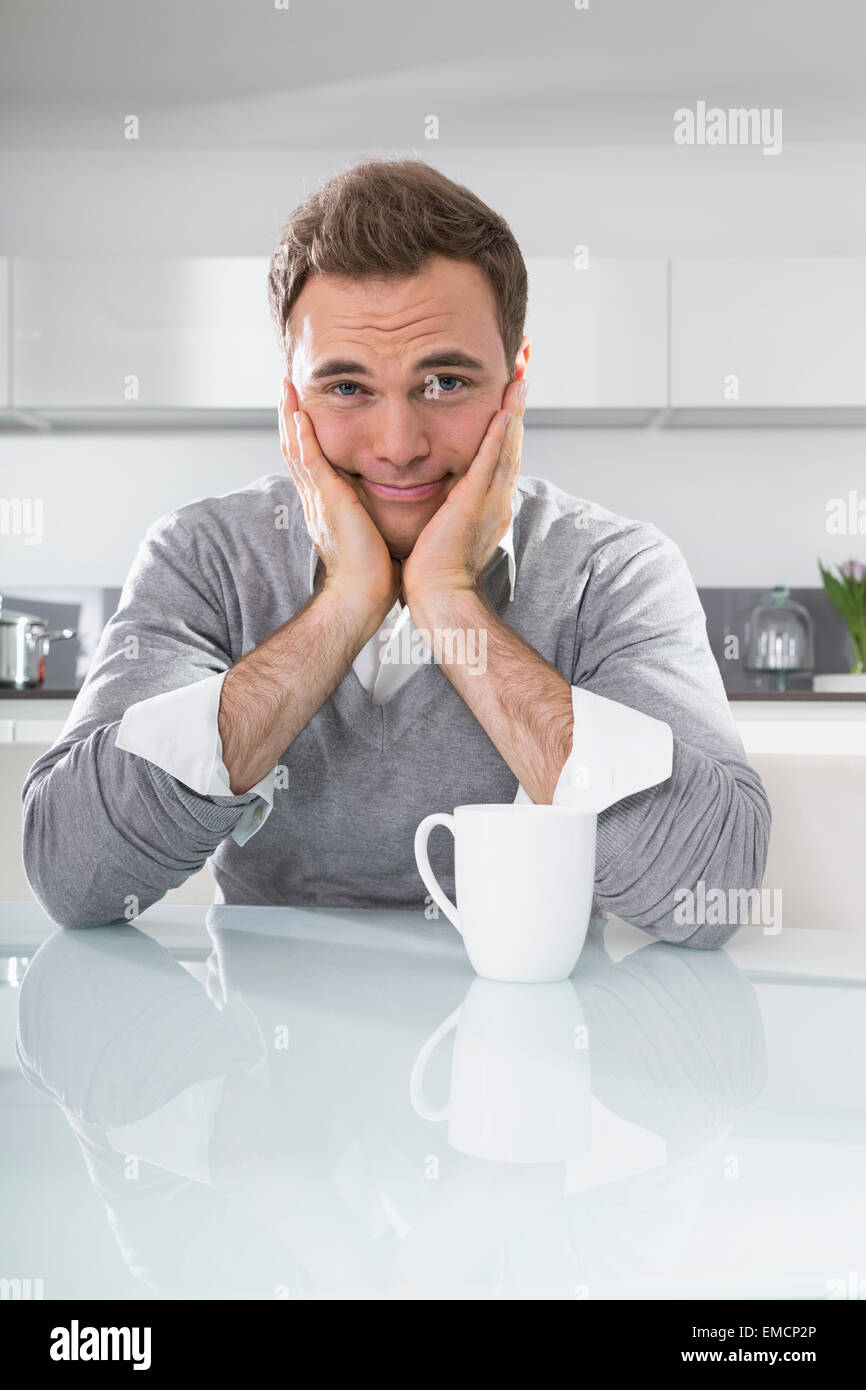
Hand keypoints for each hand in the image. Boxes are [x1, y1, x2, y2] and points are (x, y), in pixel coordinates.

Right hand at [278, 379, 399, 624]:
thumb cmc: (372, 573)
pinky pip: (310, 461)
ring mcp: (318, 499)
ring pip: (296, 450)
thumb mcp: (370, 532)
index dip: (303, 436)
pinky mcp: (328, 500)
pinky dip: (302, 437)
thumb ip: (370, 514)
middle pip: (295, 450)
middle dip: (289, 418)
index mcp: (325, 506)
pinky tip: (298, 414)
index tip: (301, 411)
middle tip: (285, 389)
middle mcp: (315, 500)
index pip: (310, 463)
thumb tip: (386, 505)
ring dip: (289, 417)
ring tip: (286, 389)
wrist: (363, 595)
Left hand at [401, 377, 526, 612]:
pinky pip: (490, 463)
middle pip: (512, 440)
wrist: (440, 595)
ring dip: (515, 409)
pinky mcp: (475, 504)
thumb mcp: (449, 527)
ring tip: (522, 374)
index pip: (502, 451)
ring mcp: (490, 500)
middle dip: (518, 402)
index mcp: (490, 501)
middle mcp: (497, 497)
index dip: (509, 419)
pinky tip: (504, 410)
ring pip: (506, 445)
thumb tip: (444, 493)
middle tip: (525, 365)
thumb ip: (451, 506)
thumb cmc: (436, 570)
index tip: (512, 388)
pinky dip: (499, 436)